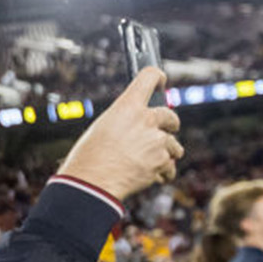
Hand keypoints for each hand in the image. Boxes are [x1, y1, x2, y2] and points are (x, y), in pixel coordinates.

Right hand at [55, 68, 182, 200]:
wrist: (92, 185)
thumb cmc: (89, 158)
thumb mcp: (101, 129)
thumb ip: (125, 121)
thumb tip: (137, 123)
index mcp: (127, 106)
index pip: (149, 76)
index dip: (157, 77)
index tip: (160, 80)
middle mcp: (146, 120)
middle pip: (170, 115)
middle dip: (168, 124)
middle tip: (159, 132)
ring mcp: (157, 141)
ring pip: (173, 144)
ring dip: (165, 151)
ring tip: (148, 160)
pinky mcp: (162, 162)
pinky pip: (170, 165)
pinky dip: (162, 171)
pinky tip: (149, 174)